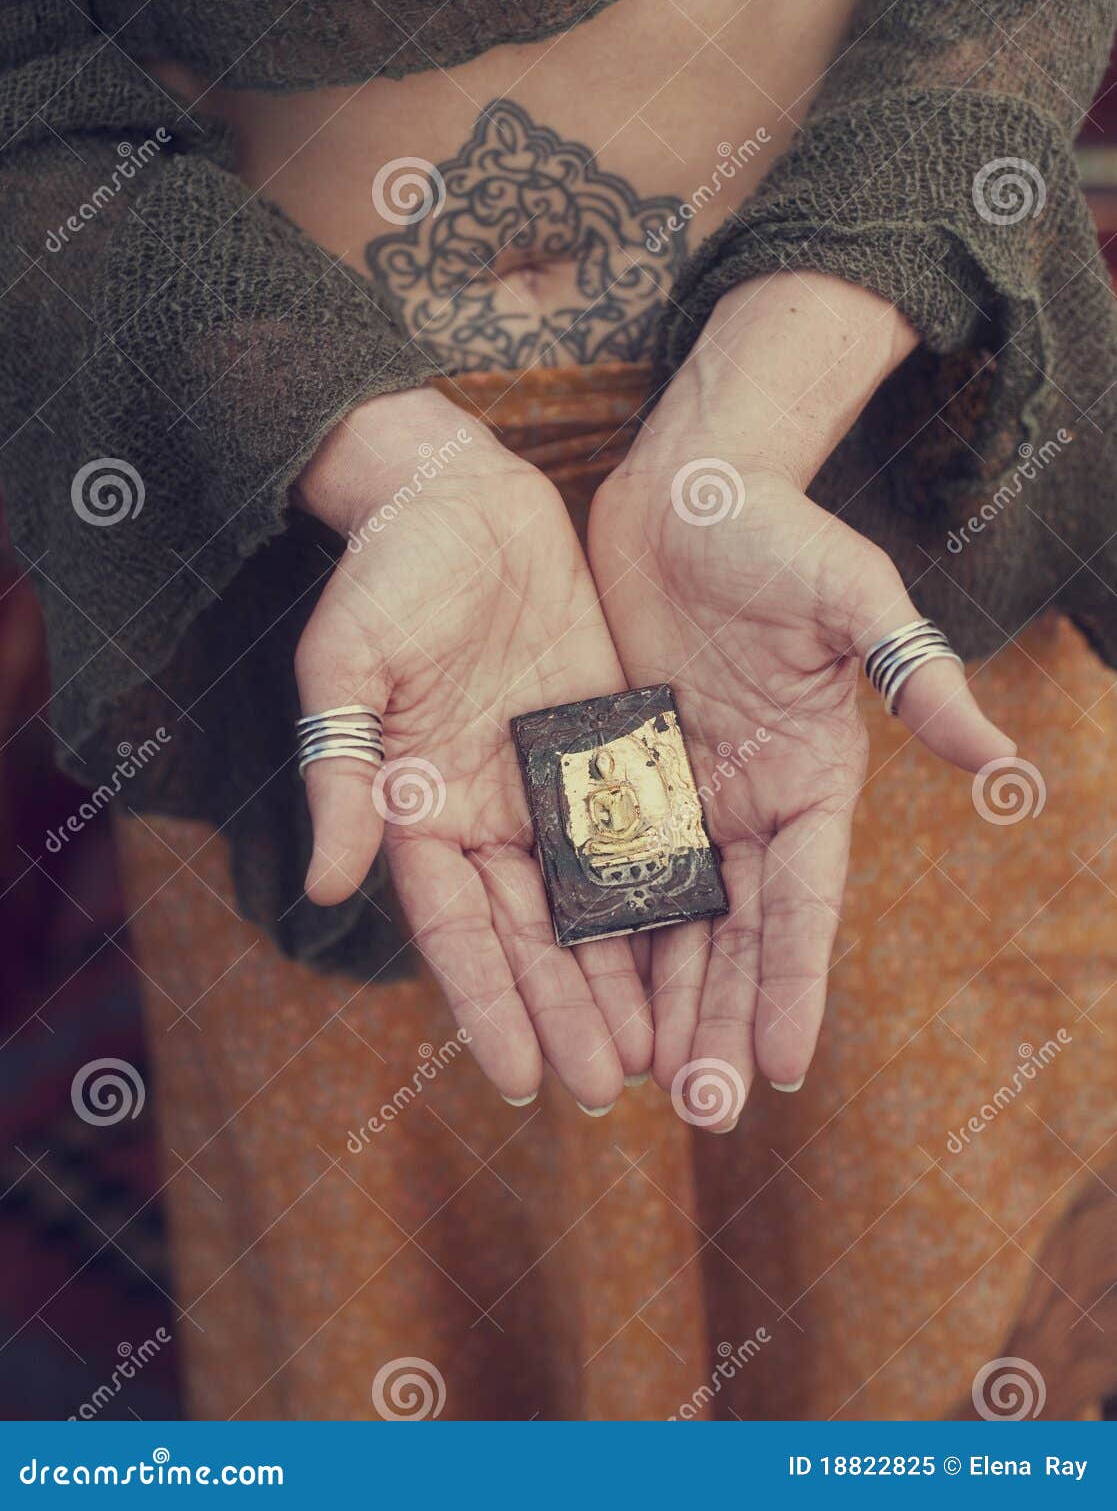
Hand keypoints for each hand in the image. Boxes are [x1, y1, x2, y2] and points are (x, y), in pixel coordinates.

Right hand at [294, 387, 651, 1106]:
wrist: (455, 495)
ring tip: (662, 1052)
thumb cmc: (388, 574)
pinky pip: (639, 826)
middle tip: (613, 1090)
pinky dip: (664, 887)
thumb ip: (342, 771)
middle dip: (569, 1011)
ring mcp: (548, 781)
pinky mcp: (605, 742)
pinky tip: (701, 944)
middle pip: (531, 932)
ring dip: (621, 973)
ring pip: (591, 896)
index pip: (455, 928)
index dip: (488, 1004)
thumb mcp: (349, 664)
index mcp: (417, 805)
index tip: (522, 1081)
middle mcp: (485, 811)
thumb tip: (329, 883)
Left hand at [589, 274, 1015, 1125]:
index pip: (804, 900)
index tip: (784, 1061)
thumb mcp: (849, 596)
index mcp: (810, 779)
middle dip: (724, 1019)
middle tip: (704, 1110)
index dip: (794, 979)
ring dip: (664, 1001)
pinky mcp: (617, 776)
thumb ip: (912, 674)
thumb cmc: (776, 535)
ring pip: (672, 920)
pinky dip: (600, 933)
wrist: (684, 493)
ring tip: (645, 1085)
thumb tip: (1000, 758)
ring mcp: (680, 797)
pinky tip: (581, 994)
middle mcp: (748, 805)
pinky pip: (606, 867)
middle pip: (738, 933)